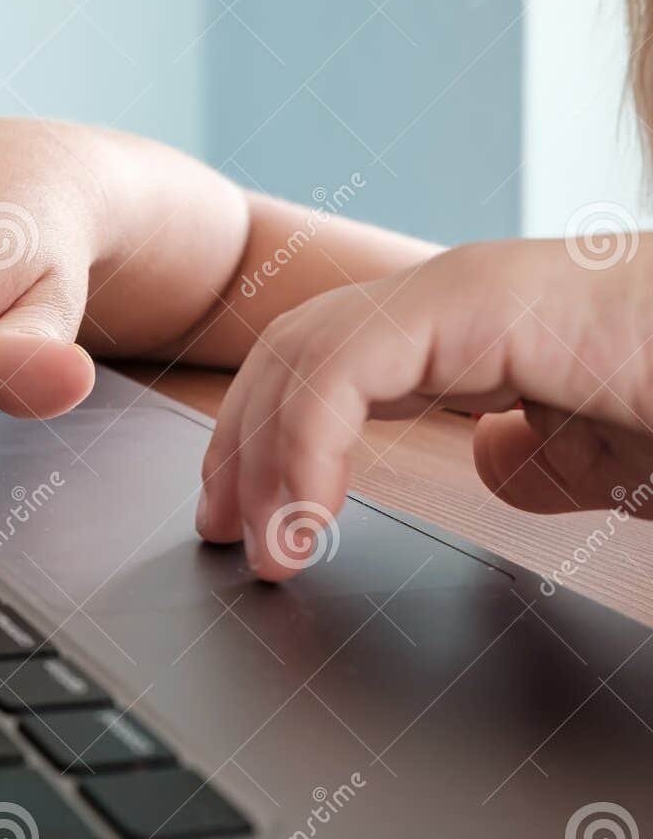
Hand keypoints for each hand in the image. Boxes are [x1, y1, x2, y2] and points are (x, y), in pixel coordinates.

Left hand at [196, 238, 652, 579]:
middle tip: (225, 534)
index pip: (325, 369)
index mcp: (473, 328)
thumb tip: (496, 461)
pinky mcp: (481, 301)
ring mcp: (463, 290)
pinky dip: (302, 448)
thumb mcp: (614, 454)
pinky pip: (345, 371)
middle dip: (241, 448)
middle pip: (294, 357)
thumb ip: (545, 456)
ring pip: (303, 356)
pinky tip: (303, 524)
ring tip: (260, 548)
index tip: (249, 523)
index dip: (268, 441)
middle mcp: (453, 298)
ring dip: (258, 454)